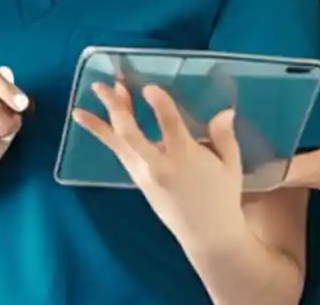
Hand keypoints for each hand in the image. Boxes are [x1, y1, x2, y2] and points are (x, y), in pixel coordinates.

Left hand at [73, 82, 244, 242]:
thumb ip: (224, 136)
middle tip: (105, 84)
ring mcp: (144, 174)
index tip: (149, 88)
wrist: (207, 235)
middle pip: (130, 133)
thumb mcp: (230, 165)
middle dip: (116, 107)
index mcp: (186, 158)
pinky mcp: (138, 180)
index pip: (170, 125)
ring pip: (118, 143)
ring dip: (103, 119)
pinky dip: (106, 136)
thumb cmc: (222, 197)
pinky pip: (120, 153)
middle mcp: (159, 165)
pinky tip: (98, 121)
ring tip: (88, 97)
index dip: (159, 104)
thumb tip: (225, 111)